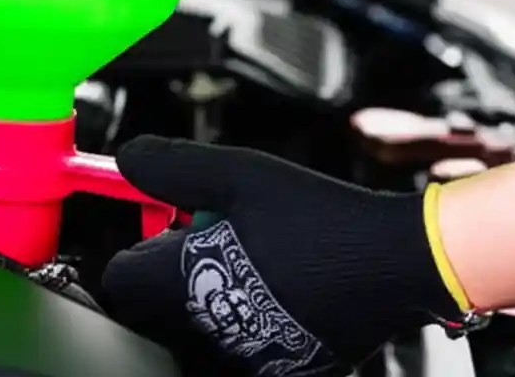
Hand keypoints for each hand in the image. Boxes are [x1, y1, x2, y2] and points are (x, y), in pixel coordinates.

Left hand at [102, 136, 461, 374]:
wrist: (395, 263)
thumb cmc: (319, 218)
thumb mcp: (239, 173)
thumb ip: (172, 166)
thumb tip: (128, 157)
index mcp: (183, 284)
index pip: (119, 280)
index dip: (136, 250)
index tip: (166, 228)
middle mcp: (204, 332)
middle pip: (153, 309)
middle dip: (170, 275)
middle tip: (211, 243)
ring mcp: (242, 358)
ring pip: (194, 331)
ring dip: (207, 299)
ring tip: (249, 264)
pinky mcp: (277, 370)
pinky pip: (239, 349)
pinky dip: (245, 322)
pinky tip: (278, 290)